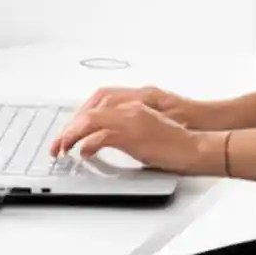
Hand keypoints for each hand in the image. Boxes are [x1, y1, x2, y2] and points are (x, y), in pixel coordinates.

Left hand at [47, 100, 223, 175]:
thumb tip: (101, 140)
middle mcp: (130, 106)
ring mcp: (131, 118)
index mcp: (134, 103)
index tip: (69, 131)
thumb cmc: (178, 141)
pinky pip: (102, 135)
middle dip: (70, 127)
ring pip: (90, 120)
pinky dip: (89, 143)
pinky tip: (84, 152)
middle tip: (59, 143)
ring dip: (72, 134)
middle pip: (89, 110)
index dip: (79, 116)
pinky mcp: (133, 134)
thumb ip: (126, 130)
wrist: (196, 146)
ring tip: (63, 148)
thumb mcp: (147, 130)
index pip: (97, 102)